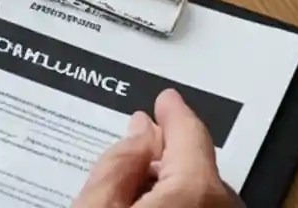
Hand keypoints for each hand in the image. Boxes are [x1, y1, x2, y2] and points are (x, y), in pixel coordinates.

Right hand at [72, 89, 239, 207]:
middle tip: (140, 149)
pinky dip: (185, 203)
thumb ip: (117, 163)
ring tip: (139, 192)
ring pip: (203, 193)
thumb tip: (140, 136)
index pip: (189, 134)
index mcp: (193, 191)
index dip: (173, 113)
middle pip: (197, 167)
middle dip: (170, 155)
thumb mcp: (95, 206)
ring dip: (176, 185)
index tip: (167, 101)